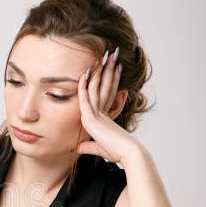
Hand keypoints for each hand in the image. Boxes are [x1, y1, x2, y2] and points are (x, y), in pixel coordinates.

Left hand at [76, 48, 141, 164]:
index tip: (112, 66)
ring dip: (100, 70)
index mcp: (105, 114)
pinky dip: (84, 86)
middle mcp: (103, 110)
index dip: (109, 78)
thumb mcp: (98, 148)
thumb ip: (88, 146)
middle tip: (112, 53)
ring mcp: (98, 112)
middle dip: (108, 68)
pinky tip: (84, 74)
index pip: (106, 92)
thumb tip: (78, 148)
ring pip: (97, 87)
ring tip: (105, 54)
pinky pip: (86, 98)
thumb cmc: (117, 152)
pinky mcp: (92, 117)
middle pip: (105, 84)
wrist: (127, 153)